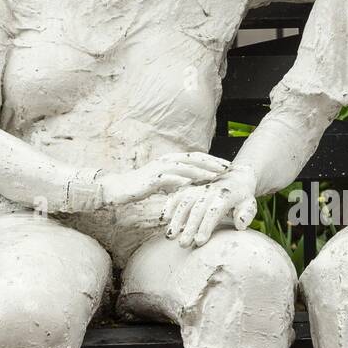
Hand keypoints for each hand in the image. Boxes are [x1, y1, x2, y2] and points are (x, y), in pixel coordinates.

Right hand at [98, 153, 229, 207]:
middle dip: (212, 163)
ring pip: (184, 167)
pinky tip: (191, 183)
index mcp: (171, 160)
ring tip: (215, 175)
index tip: (229, 166)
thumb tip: (193, 185)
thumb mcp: (164, 184)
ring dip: (201, 170)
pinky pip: (168, 178)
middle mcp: (167, 160)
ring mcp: (159, 168)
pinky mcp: (151, 178)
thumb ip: (178, 181)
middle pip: (194, 159)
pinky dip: (180, 179)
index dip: (213, 161)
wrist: (119, 189)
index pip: (196, 158)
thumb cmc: (142, 187)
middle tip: (228, 168)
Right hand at [162, 164, 257, 246]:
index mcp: (225, 195)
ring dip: (176, 219)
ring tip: (170, 236)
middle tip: (183, 245)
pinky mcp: (190, 189)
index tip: (199, 242)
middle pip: (196, 210)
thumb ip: (246, 214)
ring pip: (184, 203)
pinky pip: (177, 196)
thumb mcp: (250, 204)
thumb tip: (240, 225)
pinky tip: (164, 219)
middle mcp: (209, 191)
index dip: (206, 227)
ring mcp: (198, 189)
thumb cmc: (243, 197)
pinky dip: (169, 205)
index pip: (213, 212)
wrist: (235, 177)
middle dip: (189, 228)